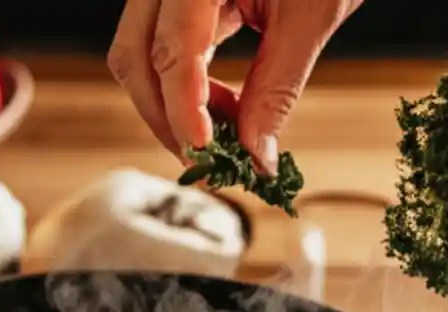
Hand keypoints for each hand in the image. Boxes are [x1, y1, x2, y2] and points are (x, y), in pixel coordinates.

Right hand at [108, 0, 362, 172]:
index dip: (183, 107)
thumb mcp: (312, 15)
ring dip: (172, 106)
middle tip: (207, 159)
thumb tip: (254, 154)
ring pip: (139, 56)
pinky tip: (221, 106)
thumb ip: (278, 86)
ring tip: (224, 133)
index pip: (172, 46)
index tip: (204, 152)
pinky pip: (162, 47)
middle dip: (165, 117)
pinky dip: (186, 86)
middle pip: (134, 56)